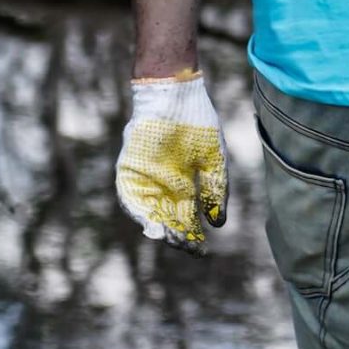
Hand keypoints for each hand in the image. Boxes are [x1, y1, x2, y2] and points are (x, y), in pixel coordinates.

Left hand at [116, 72, 228, 249]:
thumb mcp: (214, 161)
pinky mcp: (130, 168)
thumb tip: (219, 223)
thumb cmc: (198, 125)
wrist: (177, 97)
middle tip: (186, 246)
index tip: (202, 251)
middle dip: (176, 235)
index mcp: (183, 186)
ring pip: (148, 211)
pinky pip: (129, 194)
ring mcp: (145, 178)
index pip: (187, 219)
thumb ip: (215, 190)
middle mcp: (163, 186)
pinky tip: (148, 221)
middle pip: (167, 219)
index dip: (193, 236)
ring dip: (157, 226)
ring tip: (168, 238)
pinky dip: (137, 209)